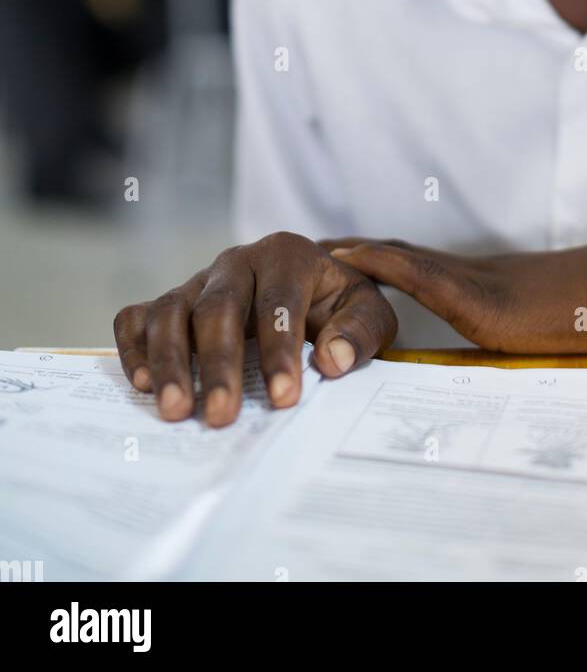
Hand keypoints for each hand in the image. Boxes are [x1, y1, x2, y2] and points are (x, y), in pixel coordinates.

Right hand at [113, 232, 397, 425]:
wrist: (308, 287)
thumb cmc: (337, 305)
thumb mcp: (366, 311)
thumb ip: (359, 331)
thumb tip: (333, 359)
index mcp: (287, 256)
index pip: (278, 302)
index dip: (280, 351)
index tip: (285, 399)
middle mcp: (236, 262)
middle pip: (218, 307)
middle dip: (219, 364)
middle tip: (220, 416)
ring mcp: (197, 281)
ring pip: (171, 311)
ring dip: (170, 361)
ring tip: (175, 411)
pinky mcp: (171, 301)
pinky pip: (137, 316)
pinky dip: (134, 347)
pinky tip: (144, 383)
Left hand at [324, 235, 586, 353]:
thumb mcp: (553, 330)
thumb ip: (520, 337)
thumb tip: (506, 356)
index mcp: (487, 285)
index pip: (419, 267)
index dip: (376, 261)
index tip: (334, 257)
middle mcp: (474, 274)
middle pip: (397, 255)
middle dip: (350, 254)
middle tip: (301, 250)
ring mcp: (477, 281)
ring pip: (399, 259)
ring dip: (351, 256)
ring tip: (304, 252)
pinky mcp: (484, 298)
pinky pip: (421, 274)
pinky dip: (379, 263)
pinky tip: (345, 258)